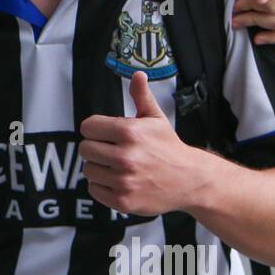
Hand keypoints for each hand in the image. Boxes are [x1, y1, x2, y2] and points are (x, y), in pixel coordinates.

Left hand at [77, 72, 207, 216]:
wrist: (190, 179)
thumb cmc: (168, 147)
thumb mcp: (156, 118)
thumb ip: (141, 96)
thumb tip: (138, 74)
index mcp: (129, 132)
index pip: (87, 127)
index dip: (95, 129)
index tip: (105, 133)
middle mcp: (125, 156)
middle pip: (85, 149)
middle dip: (96, 148)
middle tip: (111, 150)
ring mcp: (124, 180)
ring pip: (88, 170)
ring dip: (99, 168)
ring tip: (117, 166)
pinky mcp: (123, 200)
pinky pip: (94, 189)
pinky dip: (103, 186)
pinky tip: (119, 180)